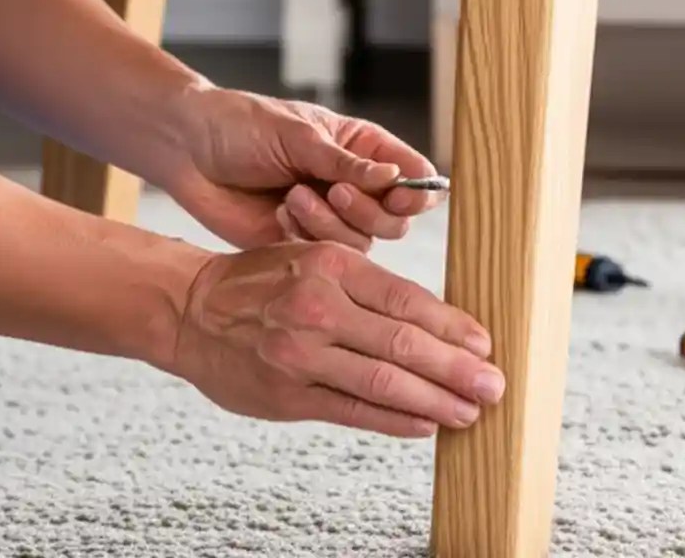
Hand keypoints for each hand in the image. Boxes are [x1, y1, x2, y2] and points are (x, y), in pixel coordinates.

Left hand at [163, 87, 442, 251]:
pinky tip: (278, 214)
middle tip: (333, 191)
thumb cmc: (242, 126)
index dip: (416, 191)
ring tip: (293, 197)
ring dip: (330, 223)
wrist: (188, 151)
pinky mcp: (302, 244)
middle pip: (395, 220)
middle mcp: (354, 186)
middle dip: (368, 210)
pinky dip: (305, 236)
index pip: (413, 175)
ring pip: (363, 243)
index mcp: (362, 149)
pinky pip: (326, 256)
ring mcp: (330, 218)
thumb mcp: (298, 134)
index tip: (399, 194)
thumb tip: (395, 176)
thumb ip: (346, 162)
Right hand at [168, 241, 503, 437]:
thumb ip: (368, 287)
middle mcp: (317, 307)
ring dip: (435, 401)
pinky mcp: (286, 394)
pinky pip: (352, 410)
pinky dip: (395, 420)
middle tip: (494, 386)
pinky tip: (426, 425)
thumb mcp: (314, 259)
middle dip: (457, 370)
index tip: (485, 346)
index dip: (453, 327)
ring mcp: (300, 353)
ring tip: (470, 412)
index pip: (408, 300)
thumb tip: (438, 323)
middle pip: (403, 343)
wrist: (190, 309)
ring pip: (383, 381)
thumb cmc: (263, 282)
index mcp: (332, 266)